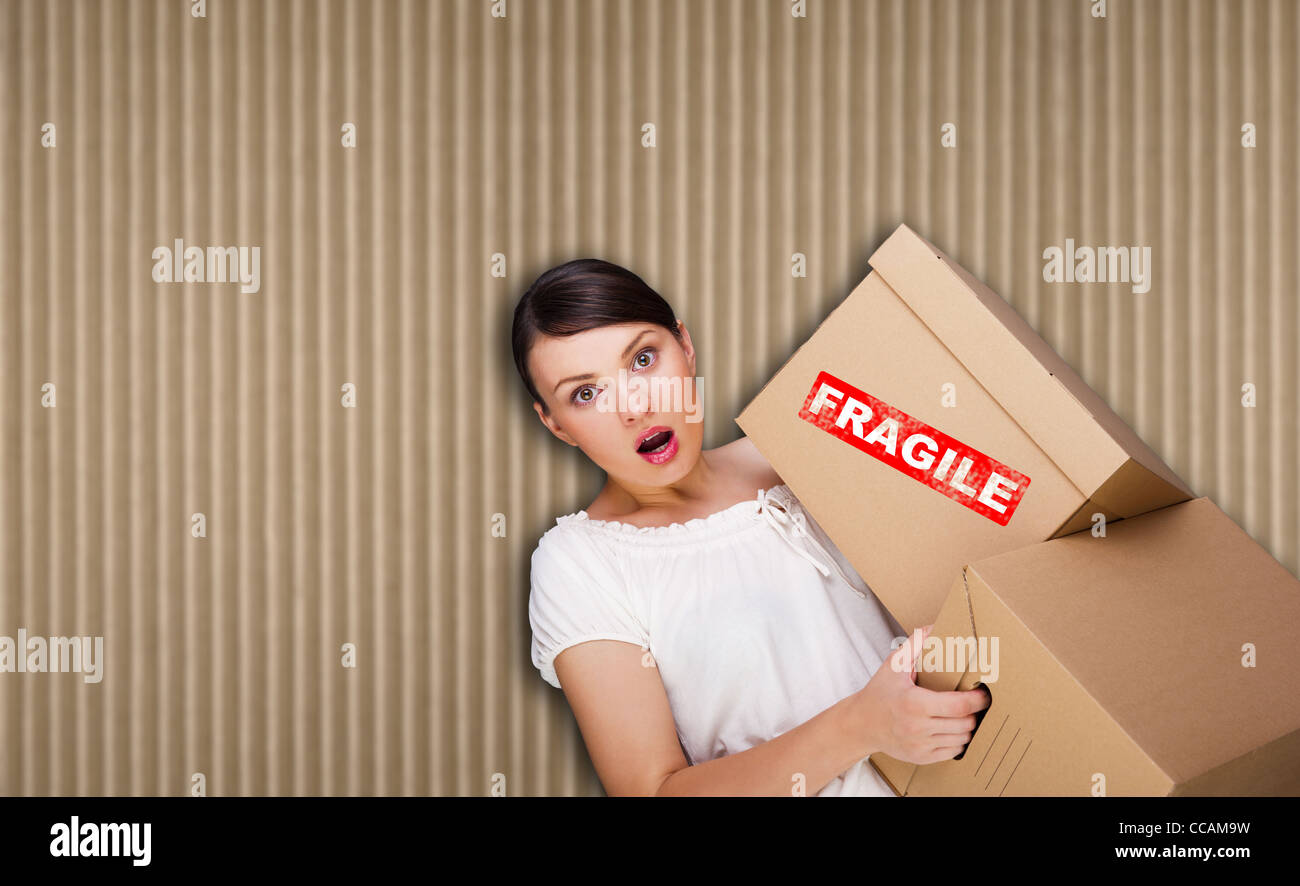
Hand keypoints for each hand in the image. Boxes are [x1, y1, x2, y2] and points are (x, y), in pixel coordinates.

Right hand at [850, 624, 991, 763]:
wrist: (861, 724)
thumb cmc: (880, 693)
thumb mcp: (894, 665)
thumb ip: (915, 644)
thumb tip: (932, 627)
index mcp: (914, 703)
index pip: (959, 705)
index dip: (978, 700)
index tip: (984, 693)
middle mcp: (917, 727)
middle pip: (965, 723)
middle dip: (975, 713)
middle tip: (975, 703)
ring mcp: (920, 745)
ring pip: (962, 739)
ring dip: (968, 727)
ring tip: (964, 715)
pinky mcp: (921, 757)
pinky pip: (952, 752)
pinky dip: (958, 741)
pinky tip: (952, 729)